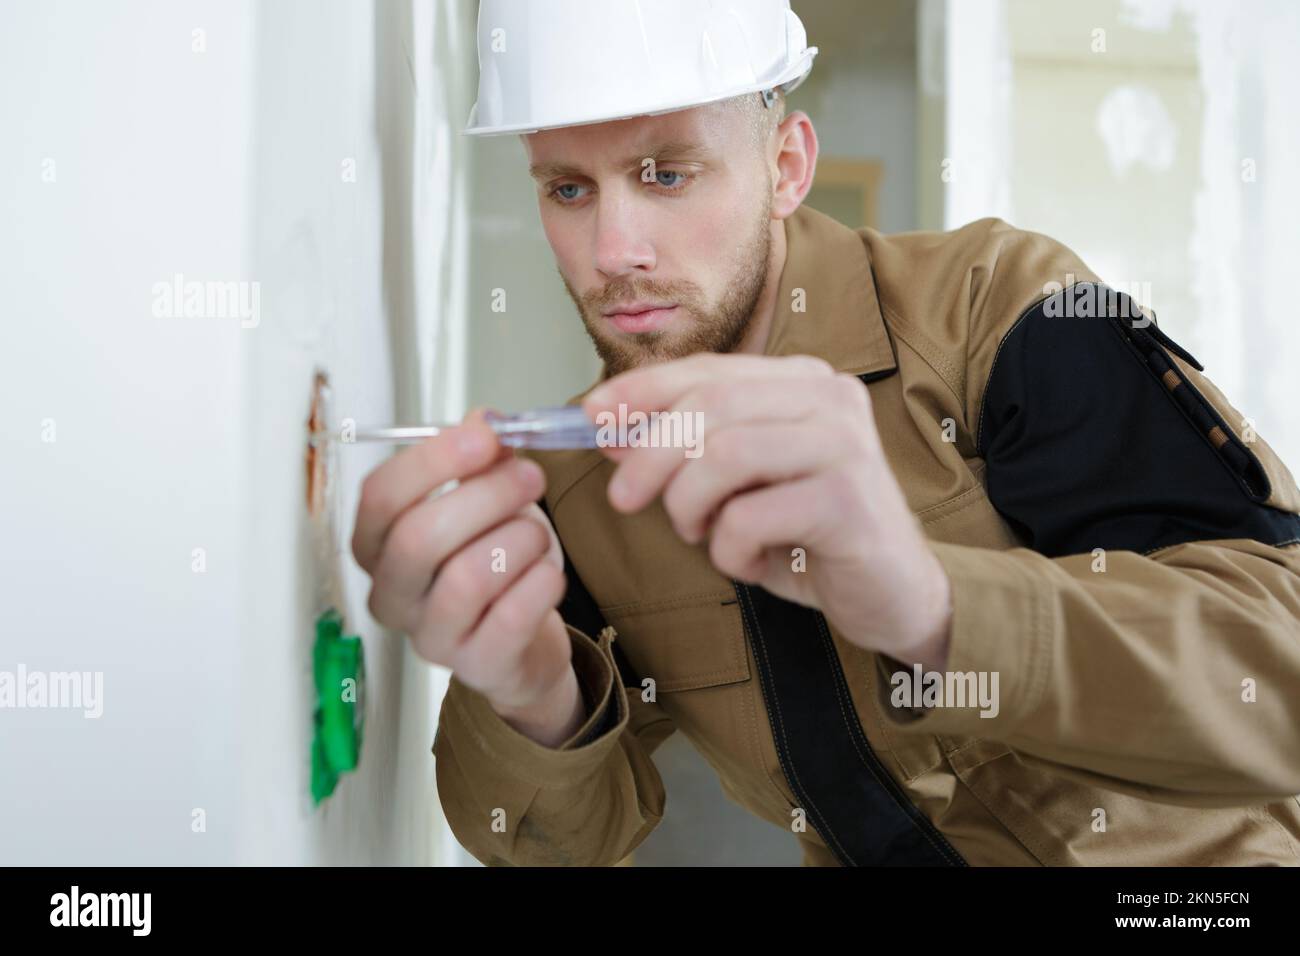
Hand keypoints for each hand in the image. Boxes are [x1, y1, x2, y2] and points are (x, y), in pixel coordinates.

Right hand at [351, 409, 582, 730]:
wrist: (522, 639)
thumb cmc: (492, 561)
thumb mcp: (482, 502)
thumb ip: (479, 461)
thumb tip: (486, 421)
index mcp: (377, 546)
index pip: (381, 496)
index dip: (435, 458)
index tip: (487, 434)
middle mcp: (391, 595)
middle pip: (420, 536)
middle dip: (486, 494)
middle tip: (531, 475)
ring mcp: (430, 637)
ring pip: (467, 577)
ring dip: (518, 540)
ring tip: (537, 533)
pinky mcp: (477, 666)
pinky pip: (511, 617)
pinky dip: (541, 582)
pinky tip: (548, 572)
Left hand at [582, 353, 951, 668]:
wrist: (894, 594)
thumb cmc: (810, 535)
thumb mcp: (737, 487)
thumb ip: (683, 451)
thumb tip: (606, 427)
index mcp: (802, 382)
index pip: (706, 370)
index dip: (640, 390)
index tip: (588, 417)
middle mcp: (830, 398)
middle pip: (709, 406)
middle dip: (649, 453)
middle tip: (623, 498)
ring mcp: (844, 445)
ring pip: (723, 456)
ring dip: (688, 505)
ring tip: (700, 534)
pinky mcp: (848, 500)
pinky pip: (749, 517)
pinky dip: (728, 550)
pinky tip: (749, 562)